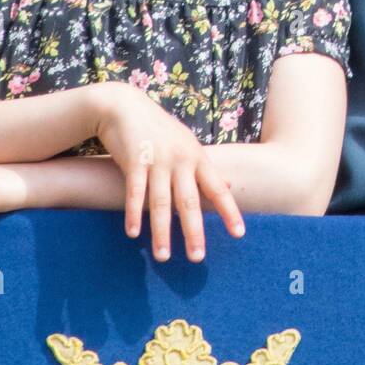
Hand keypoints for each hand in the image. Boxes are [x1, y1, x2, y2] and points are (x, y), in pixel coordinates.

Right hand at [93, 82, 244, 261]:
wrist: (125, 106)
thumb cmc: (160, 130)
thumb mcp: (188, 144)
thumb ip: (206, 168)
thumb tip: (229, 187)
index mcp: (197, 157)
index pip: (218, 189)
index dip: (229, 211)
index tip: (239, 234)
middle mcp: (181, 160)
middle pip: (189, 201)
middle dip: (194, 231)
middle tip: (197, 258)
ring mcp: (157, 160)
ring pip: (161, 203)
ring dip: (162, 232)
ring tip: (164, 256)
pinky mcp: (134, 161)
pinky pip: (135, 192)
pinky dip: (133, 213)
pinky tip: (133, 233)